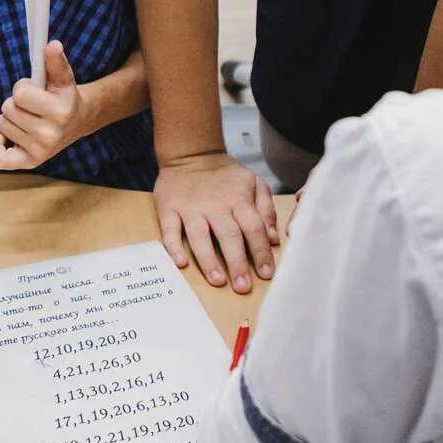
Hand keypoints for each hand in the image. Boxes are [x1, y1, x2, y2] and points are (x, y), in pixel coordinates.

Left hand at [0, 40, 88, 170]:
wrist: (77, 122)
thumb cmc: (63, 96)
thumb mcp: (62, 77)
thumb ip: (55, 61)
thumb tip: (51, 45)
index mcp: (59, 111)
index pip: (19, 94)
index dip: (23, 88)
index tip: (35, 90)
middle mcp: (50, 134)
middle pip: (7, 109)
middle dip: (16, 103)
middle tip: (32, 106)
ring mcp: (40, 151)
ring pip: (2, 125)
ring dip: (10, 119)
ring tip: (28, 118)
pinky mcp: (29, 162)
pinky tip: (4, 137)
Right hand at [153, 150, 278, 294]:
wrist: (191, 154)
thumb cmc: (225, 176)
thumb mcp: (253, 183)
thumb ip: (265, 209)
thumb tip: (274, 240)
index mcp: (238, 199)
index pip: (253, 228)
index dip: (261, 252)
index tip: (266, 274)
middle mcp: (215, 204)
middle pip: (228, 236)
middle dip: (237, 263)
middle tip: (243, 287)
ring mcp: (190, 207)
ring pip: (199, 236)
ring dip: (209, 260)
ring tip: (217, 281)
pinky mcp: (169, 207)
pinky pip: (169, 229)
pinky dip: (173, 246)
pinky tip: (181, 263)